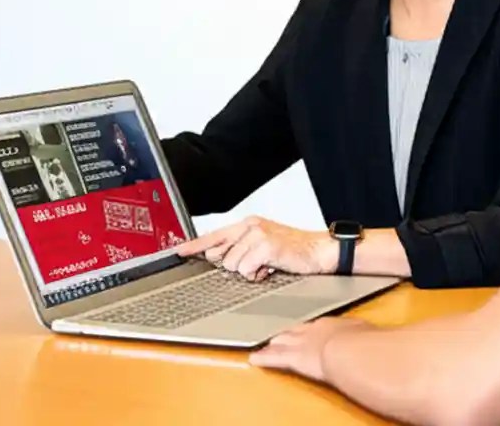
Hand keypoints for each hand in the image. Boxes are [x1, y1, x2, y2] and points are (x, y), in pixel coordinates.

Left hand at [175, 216, 336, 279]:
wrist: (319, 251)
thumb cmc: (294, 250)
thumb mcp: (263, 246)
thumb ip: (240, 249)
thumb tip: (217, 257)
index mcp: (248, 225)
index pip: (215, 235)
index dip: (195, 245)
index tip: (180, 252)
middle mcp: (250, 227)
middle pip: (222, 255)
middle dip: (236, 266)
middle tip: (257, 264)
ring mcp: (257, 235)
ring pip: (233, 265)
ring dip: (249, 272)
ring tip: (267, 266)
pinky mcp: (266, 246)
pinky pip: (246, 269)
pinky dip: (257, 275)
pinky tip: (270, 269)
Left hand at [248, 317, 376, 381]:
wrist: (353, 351)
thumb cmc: (366, 344)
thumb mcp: (370, 336)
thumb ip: (371, 338)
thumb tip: (384, 343)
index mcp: (334, 324)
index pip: (318, 325)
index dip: (310, 329)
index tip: (307, 330)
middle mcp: (315, 330)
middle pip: (296, 329)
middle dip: (287, 331)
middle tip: (277, 332)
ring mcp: (302, 343)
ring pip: (283, 341)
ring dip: (274, 342)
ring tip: (266, 342)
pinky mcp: (294, 358)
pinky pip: (275, 358)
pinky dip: (264, 358)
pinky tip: (254, 358)